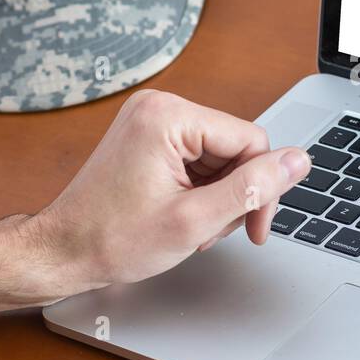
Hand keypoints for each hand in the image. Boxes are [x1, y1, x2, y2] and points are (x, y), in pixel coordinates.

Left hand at [23, 89, 310, 299]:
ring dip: (218, 196)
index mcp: (168, 116)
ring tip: (191, 226)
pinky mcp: (150, 136)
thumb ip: (252, 188)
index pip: (251, 141)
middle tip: (212, 231)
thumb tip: (297, 161)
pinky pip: (199, 159)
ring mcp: (152, 120)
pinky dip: (200, 191)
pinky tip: (183, 214)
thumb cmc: (111, 240)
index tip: (252, 228)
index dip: (260, 188)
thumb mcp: (195, 220)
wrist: (61, 252)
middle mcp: (160, 106)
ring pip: (221, 157)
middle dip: (234, 194)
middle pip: (237, 147)